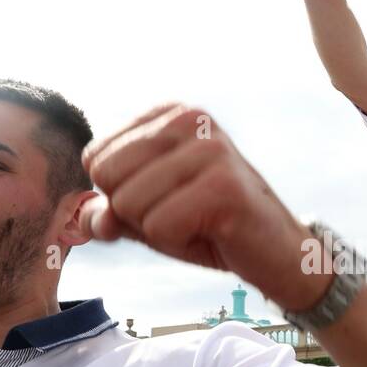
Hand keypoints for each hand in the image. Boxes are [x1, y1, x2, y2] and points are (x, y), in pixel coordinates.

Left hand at [82, 104, 331, 311]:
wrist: (277, 252)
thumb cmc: (212, 227)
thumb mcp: (150, 215)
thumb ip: (112, 212)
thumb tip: (89, 220)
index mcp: (169, 113)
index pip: (96, 158)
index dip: (121, 196)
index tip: (167, 200)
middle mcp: (190, 118)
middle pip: (107, 178)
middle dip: (136, 213)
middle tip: (184, 215)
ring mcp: (210, 149)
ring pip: (130, 204)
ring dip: (159, 231)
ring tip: (199, 223)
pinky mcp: (223, 186)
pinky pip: (159, 227)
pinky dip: (179, 243)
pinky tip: (212, 232)